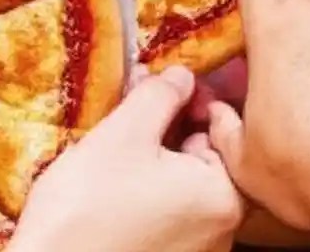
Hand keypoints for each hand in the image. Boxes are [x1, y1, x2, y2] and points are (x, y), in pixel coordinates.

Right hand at [10, 66, 242, 251]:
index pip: (223, 128)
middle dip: (167, 132)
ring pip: (182, 186)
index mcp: (224, 196)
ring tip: (113, 159)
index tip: (153, 91)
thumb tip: (182, 75)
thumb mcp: (122, 134)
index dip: (188, 100)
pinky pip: (168, 215)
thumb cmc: (84, 210)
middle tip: (126, 120)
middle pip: (202, 158)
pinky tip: (112, 192)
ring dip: (154, 163)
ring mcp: (198, 251)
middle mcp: (223, 230)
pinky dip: (146, 197)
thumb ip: (159, 96)